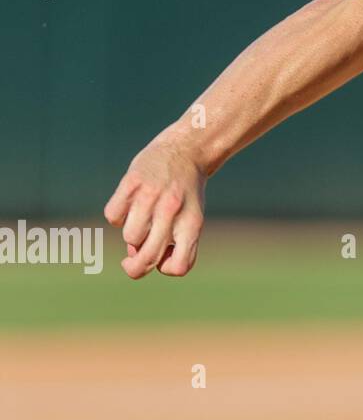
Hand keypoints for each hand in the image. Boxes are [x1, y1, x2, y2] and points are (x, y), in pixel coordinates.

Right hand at [104, 135, 206, 278]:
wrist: (185, 150)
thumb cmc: (185, 193)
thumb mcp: (190, 217)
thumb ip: (169, 241)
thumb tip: (133, 255)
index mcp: (192, 223)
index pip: (179, 267)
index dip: (165, 269)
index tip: (162, 259)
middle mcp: (172, 211)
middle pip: (148, 259)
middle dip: (135, 267)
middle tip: (131, 261)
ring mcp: (151, 196)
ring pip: (130, 237)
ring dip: (131, 235)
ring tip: (142, 219)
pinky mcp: (132, 183)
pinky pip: (113, 216)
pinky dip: (118, 215)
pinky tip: (130, 204)